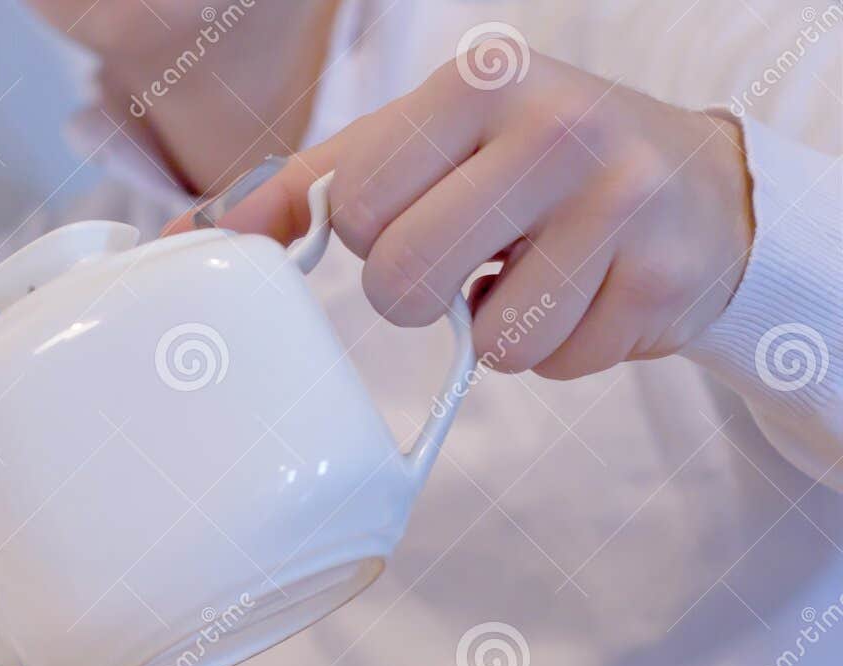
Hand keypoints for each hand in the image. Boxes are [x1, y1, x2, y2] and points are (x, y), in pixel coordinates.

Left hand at [171, 50, 753, 378]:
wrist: (692, 182)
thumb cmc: (522, 162)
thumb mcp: (419, 145)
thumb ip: (308, 189)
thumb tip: (194, 236)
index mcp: (478, 78)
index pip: (354, 203)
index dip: (368, 233)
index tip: (413, 210)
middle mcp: (557, 125)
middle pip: (403, 282)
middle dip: (419, 295)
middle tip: (466, 257)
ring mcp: (623, 201)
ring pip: (488, 342)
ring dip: (496, 328)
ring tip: (534, 269)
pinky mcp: (665, 279)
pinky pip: (556, 365)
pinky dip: (558, 349)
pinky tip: (586, 291)